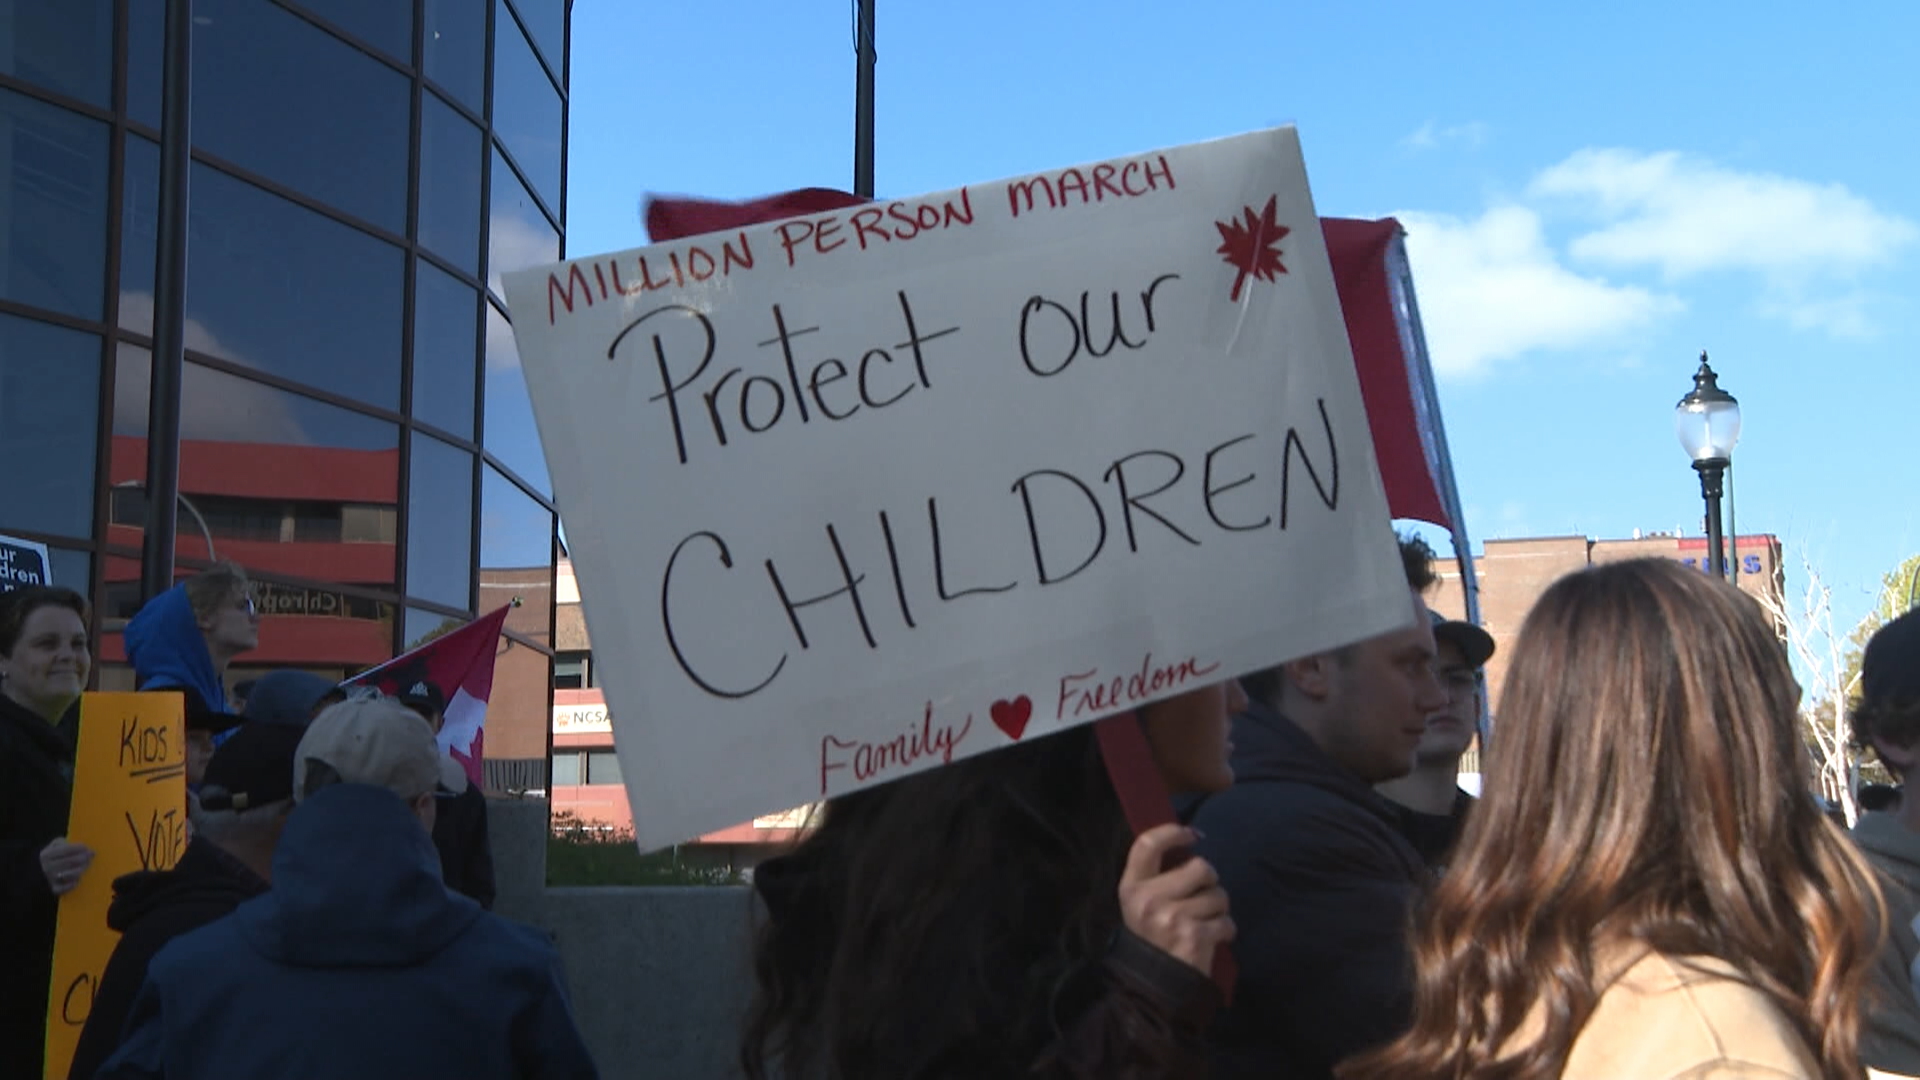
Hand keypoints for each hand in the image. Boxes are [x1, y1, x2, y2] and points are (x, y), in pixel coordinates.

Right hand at [39, 839, 93, 895]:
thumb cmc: (53, 856)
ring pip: (68, 874)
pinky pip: (63, 888)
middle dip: (83, 858)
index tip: (88, 847)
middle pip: (69, 862)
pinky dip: (71, 885)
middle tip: (92, 855)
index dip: (78, 848)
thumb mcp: (55, 845)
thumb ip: (64, 843)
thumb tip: (78, 846)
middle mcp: (47, 867)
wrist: (41, 873)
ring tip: (88, 865)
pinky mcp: (54, 889)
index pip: (65, 850)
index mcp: (47, 855)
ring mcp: (50, 879)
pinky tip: (79, 880)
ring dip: (80, 869)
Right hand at [1117, 824, 1234, 972]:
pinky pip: (1226, 921)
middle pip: (1199, 867)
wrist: (1154, 989)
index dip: (1173, 832)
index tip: (1192, 835)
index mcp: (1132, 888)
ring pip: (1218, 894)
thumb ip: (1158, 879)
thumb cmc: (1153, 941)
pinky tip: (1214, 940)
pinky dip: (1226, 931)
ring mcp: (1171, 917)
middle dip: (1210, 881)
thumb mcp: (1141, 906)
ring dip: (1219, 909)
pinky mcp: (1194, 935)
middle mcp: (1148, 899)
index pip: (1147, 844)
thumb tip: (1190, 846)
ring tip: (1206, 924)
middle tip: (1204, 898)